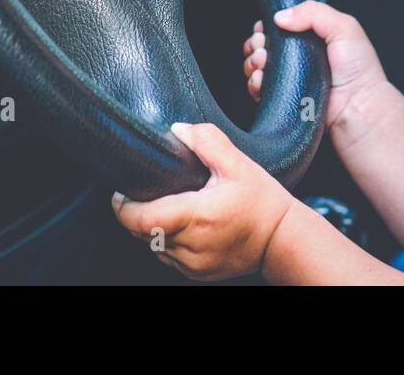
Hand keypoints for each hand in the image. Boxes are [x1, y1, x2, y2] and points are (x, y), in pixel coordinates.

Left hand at [111, 122, 295, 281]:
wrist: (282, 239)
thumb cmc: (262, 202)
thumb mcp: (239, 164)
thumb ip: (207, 141)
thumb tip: (178, 130)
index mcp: (198, 216)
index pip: (142, 220)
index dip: (124, 208)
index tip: (121, 193)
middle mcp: (191, 245)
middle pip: (144, 232)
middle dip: (139, 213)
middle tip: (151, 193)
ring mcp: (193, 264)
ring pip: (154, 246)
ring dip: (155, 228)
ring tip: (174, 207)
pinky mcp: (197, 274)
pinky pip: (168, 257)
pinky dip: (169, 241)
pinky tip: (187, 226)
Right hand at [242, 0, 387, 133]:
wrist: (359, 106)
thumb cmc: (358, 69)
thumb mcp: (343, 27)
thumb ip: (313, 12)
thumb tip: (280, 17)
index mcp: (310, 39)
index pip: (279, 28)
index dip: (266, 27)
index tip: (264, 29)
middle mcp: (297, 59)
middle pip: (262, 46)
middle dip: (256, 43)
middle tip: (262, 46)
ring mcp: (289, 80)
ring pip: (257, 67)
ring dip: (252, 61)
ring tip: (261, 62)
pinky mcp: (283, 100)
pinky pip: (259, 90)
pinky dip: (254, 83)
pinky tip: (260, 79)